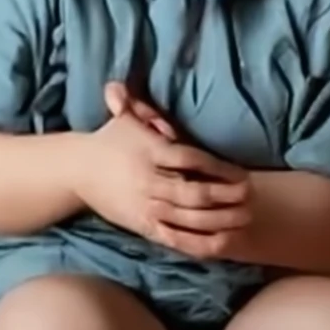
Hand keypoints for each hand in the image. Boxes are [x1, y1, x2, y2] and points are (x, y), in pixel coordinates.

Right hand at [101, 83, 255, 261]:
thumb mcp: (122, 118)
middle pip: (195, 192)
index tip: (241, 174)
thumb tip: (119, 87)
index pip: (191, 160)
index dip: (220, 168)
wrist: (78, 172)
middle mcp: (149, 182)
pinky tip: (223, 241)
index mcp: (150, 153)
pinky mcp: (143, 227)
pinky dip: (201, 243)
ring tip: (245, 216)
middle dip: (227, 195)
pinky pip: (176, 239)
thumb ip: (130, 102)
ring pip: (190, 218)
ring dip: (222, 219)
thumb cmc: (109, 141)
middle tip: (251, 195)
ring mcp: (147, 207)